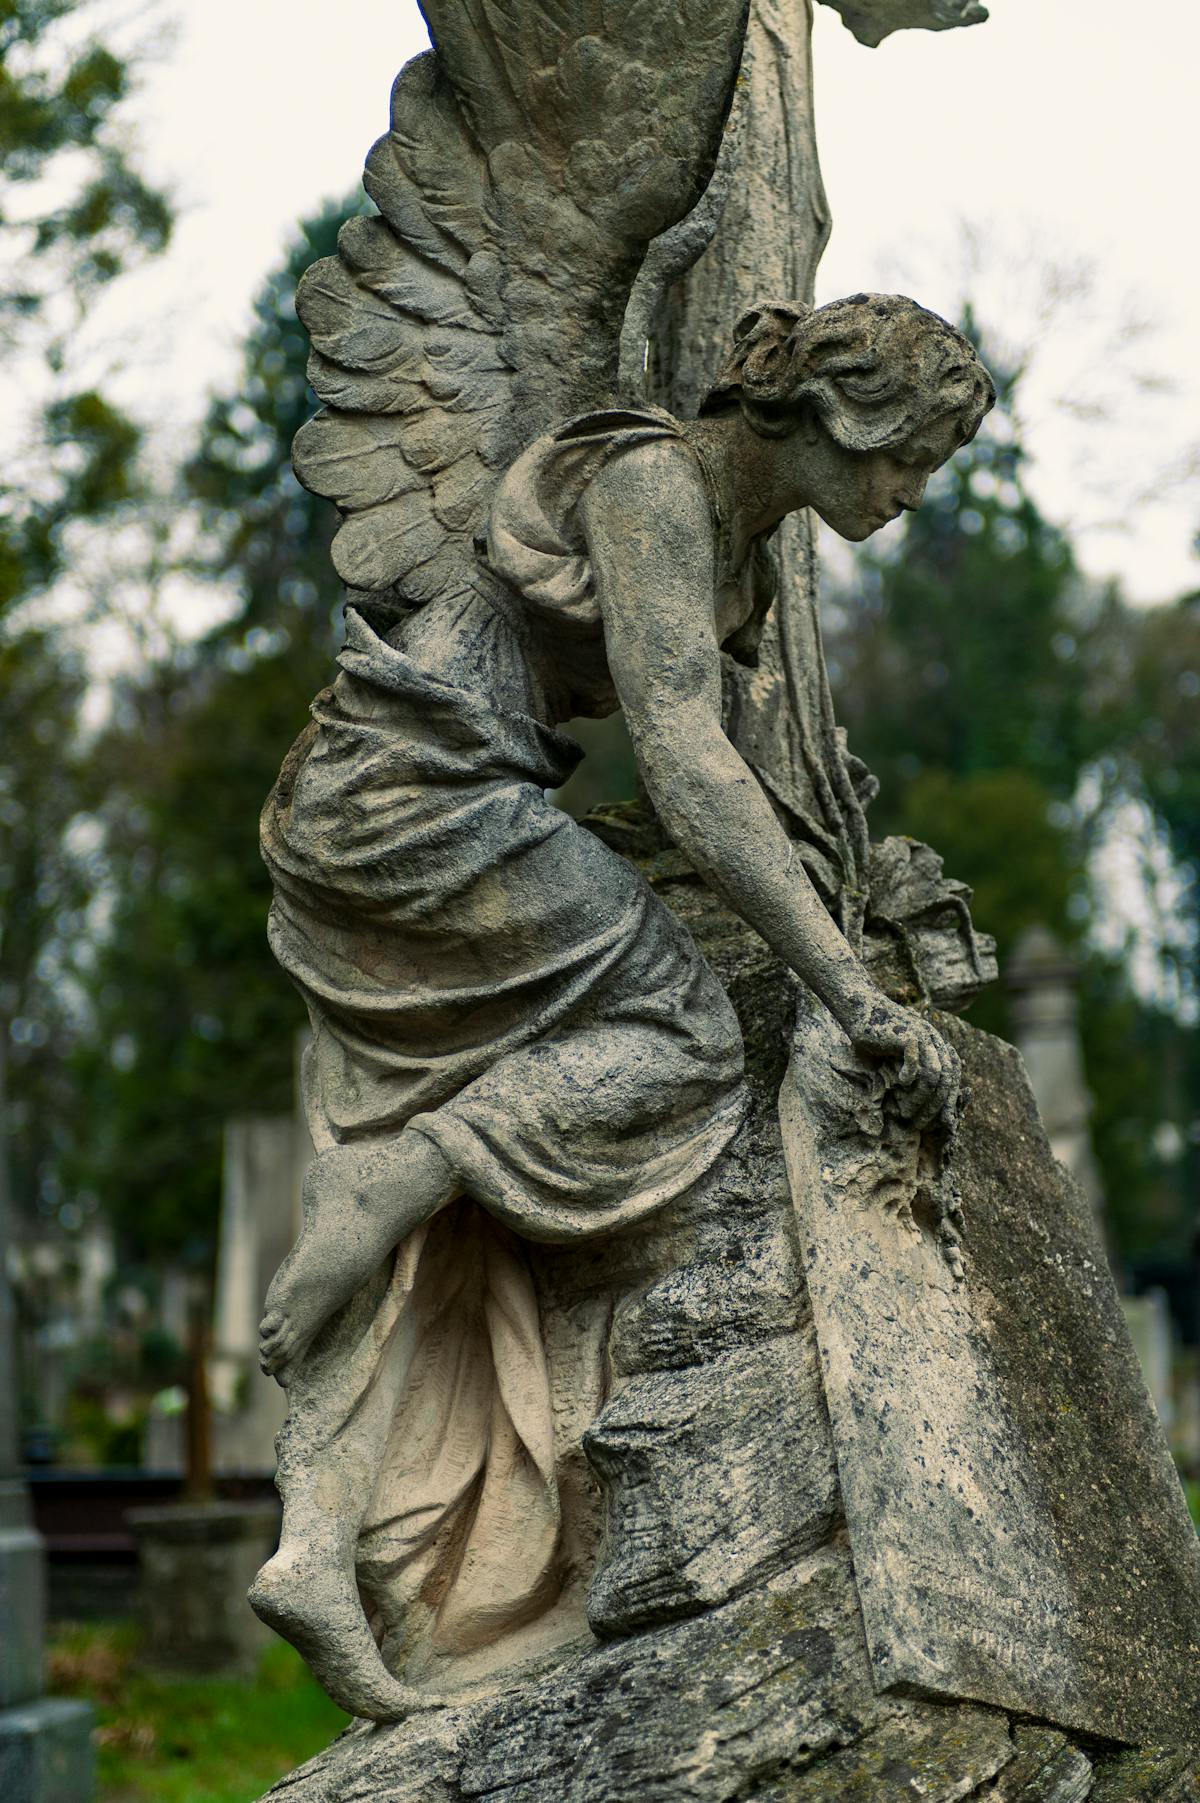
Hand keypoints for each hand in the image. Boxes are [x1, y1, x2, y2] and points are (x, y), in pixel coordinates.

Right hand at [837, 990, 960, 1129]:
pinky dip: (909, 1077)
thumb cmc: (878, 1034)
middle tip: (920, 1123)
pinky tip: (899, 1084)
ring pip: (933, 1076)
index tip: (941, 1121)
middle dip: (936, 1106)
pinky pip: (916, 1063)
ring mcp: (924, 1036)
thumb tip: (923, 1096)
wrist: (862, 1007)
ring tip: (907, 1112)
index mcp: (937, 1043)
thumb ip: (916, 1067)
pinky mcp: (908, 1036)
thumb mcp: (901, 1052)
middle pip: (946, 1080)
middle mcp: (935, 1039)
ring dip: (921, 1099)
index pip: (953, 1075)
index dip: (950, 1100)